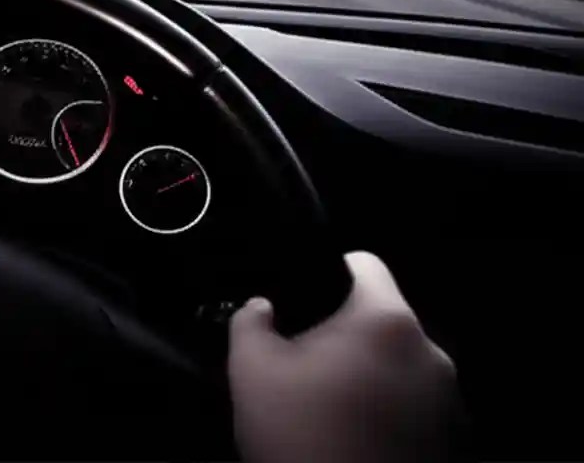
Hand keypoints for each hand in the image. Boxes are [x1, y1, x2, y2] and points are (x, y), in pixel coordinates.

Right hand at [229, 251, 461, 462]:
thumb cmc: (302, 438)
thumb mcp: (251, 371)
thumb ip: (250, 322)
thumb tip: (259, 308)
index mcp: (384, 320)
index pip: (363, 263)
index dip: (328, 272)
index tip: (306, 299)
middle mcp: (430, 351)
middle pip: (380, 319)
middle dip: (344, 336)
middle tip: (305, 366)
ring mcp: (447, 398)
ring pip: (398, 364)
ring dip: (368, 375)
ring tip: (327, 409)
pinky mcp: (452, 438)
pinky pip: (414, 405)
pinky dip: (387, 412)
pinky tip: (351, 435)